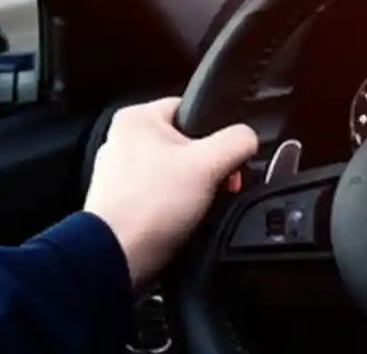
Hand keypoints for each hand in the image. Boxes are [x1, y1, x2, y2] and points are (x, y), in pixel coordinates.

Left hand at [84, 97, 257, 289]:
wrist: (117, 256)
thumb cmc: (149, 206)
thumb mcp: (209, 164)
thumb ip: (237, 142)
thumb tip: (248, 138)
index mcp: (137, 118)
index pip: (191, 110)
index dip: (217, 134)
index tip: (227, 160)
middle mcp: (122, 141)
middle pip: (185, 144)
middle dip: (206, 168)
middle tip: (216, 187)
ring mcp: (118, 173)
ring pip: (173, 173)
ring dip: (192, 190)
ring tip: (194, 207)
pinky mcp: (121, 202)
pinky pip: (159, 197)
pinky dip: (172, 208)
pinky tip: (177, 220)